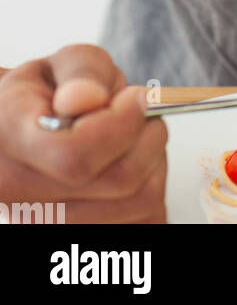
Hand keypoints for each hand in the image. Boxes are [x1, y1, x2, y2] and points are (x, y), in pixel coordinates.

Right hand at [0, 43, 166, 222]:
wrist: (21, 132)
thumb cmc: (46, 96)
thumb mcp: (61, 65)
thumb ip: (81, 72)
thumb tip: (86, 98)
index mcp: (10, 141)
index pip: (75, 156)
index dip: (122, 125)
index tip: (137, 98)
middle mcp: (21, 197)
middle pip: (120, 182)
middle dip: (148, 137)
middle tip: (142, 113)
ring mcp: (47, 227)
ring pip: (141, 204)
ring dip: (155, 164)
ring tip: (133, 140)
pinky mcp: (76, 239)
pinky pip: (145, 223)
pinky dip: (152, 193)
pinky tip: (133, 167)